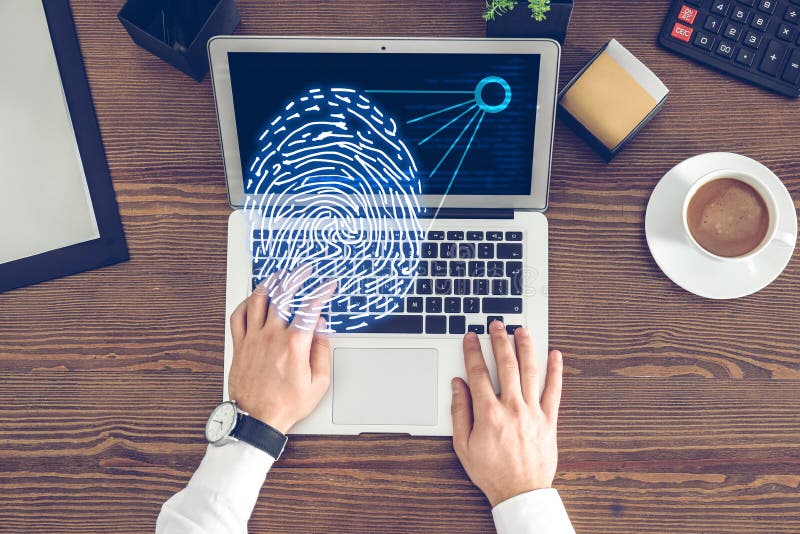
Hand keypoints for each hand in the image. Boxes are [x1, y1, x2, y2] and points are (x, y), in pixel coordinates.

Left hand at [228, 266, 334, 433]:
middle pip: (283, 296)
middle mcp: (272, 337)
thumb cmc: (286, 404)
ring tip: (278, 276)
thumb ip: (321, 352)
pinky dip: (246, 303)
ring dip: (270, 284)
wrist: (257, 419)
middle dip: (296, 278)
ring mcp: (253, 339)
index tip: (328, 286)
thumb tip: (321, 329)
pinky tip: (254, 299)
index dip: (322, 292)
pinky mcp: (240, 345)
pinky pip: (238, 316)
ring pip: (258, 301)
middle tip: (303, 270)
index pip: (310, 309)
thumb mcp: (318, 383)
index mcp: (294, 345)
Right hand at [450, 320, 562, 506]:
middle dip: (499, 341)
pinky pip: (554, 391)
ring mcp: (533, 412)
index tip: (470, 337)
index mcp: (488, 413)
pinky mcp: (549, 420)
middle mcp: (512, 408)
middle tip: (497, 325)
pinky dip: (556, 371)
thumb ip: (459, 411)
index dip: (472, 351)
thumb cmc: (491, 471)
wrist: (520, 492)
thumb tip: (458, 386)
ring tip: (522, 330)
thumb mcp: (463, 445)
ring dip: (526, 347)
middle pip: (506, 365)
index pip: (478, 373)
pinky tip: (556, 354)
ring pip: (531, 371)